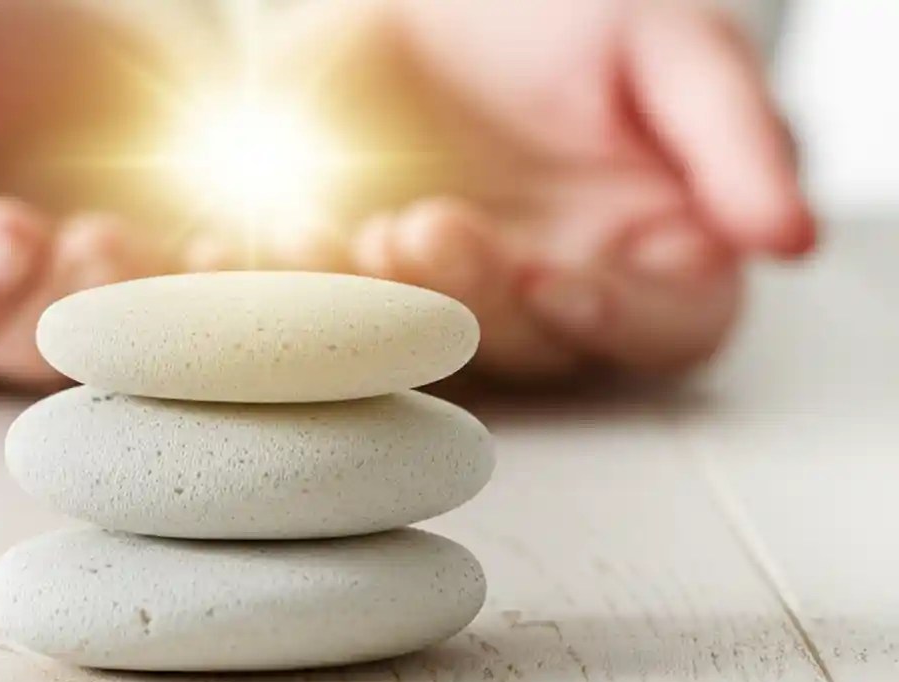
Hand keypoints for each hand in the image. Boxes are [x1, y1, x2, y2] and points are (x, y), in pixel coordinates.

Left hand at [255, 0, 812, 376]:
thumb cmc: (574, 13)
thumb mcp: (669, 46)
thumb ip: (733, 138)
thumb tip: (788, 239)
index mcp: (642, 259)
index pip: (654, 328)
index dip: (611, 320)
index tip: (555, 279)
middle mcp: (539, 291)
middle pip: (515, 340)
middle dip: (462, 294)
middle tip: (420, 226)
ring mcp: (434, 289)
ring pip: (398, 332)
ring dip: (349, 301)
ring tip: (301, 233)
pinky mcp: (336, 268)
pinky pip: (296, 297)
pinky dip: (252, 279)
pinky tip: (202, 250)